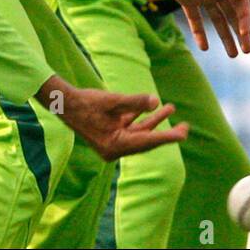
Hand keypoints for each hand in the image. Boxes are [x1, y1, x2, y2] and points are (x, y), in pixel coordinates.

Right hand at [43, 78, 188, 161]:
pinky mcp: (111, 135)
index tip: (183, 134)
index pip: (147, 142)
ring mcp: (113, 142)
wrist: (65, 103)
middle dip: (165, 132)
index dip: (167, 137)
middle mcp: (115, 148)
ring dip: (155, 121)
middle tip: (185, 127)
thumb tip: (156, 102)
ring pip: (140, 133)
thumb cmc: (87, 102)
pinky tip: (154, 107)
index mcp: (115, 146)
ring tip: (172, 108)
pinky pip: (131, 128)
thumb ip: (135, 102)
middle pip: (146, 141)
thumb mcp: (113, 101)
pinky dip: (141, 118)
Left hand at [150, 0, 249, 54]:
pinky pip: (196, 20)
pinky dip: (200, 33)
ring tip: (233, 55)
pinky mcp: (186, 0)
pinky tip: (205, 48)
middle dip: (240, 34)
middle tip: (247, 51)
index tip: (244, 33)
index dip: (245, 19)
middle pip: (233, 16)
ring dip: (225, 37)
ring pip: (217, 21)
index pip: (241, 4)